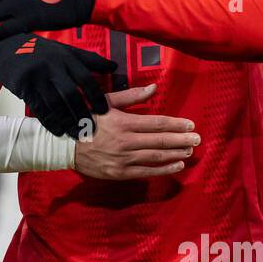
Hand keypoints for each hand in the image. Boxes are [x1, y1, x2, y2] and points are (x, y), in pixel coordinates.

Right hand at [0, 33, 115, 137]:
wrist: (9, 47)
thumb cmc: (43, 51)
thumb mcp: (66, 51)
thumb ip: (89, 60)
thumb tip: (114, 67)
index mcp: (66, 57)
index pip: (86, 78)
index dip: (96, 96)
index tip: (105, 111)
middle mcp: (52, 66)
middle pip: (71, 93)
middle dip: (82, 113)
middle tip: (91, 129)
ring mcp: (36, 76)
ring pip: (54, 103)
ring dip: (67, 121)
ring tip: (76, 134)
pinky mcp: (23, 85)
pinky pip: (38, 107)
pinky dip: (49, 121)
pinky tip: (57, 130)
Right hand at [73, 85, 199, 181]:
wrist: (64, 146)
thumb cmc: (86, 120)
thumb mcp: (106, 103)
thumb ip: (131, 97)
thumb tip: (154, 88)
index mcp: (124, 122)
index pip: (157, 123)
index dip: (176, 124)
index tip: (191, 125)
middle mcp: (126, 141)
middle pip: (160, 140)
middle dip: (182, 140)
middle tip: (198, 140)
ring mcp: (124, 159)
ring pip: (156, 156)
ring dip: (176, 154)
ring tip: (190, 151)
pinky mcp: (120, 173)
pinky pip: (146, 172)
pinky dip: (163, 169)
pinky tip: (177, 166)